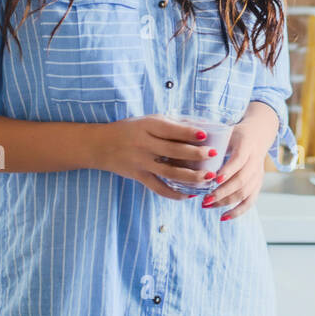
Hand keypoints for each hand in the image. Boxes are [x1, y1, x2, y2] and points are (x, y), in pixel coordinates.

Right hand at [97, 115, 215, 201]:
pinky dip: (174, 194)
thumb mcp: (148, 121)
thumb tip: (201, 127)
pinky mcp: (138, 176)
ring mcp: (141, 162)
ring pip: (169, 172)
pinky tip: (189, 195)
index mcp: (147, 126)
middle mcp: (144, 144)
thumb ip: (171, 124)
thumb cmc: (130, 129)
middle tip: (213, 154)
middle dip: (195, 154)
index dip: (188, 132)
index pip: (171, 130)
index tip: (206, 134)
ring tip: (208, 178)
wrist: (100, 145)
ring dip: (190, 176)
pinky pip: (158, 188)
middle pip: (173, 151)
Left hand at [196, 119, 269, 220]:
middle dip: (222, 192)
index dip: (227, 171)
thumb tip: (184, 150)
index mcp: (246, 145)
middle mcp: (255, 161)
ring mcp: (258, 174)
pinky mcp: (258, 183)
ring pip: (244, 192)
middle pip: (241, 180)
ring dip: (225, 202)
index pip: (238, 160)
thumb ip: (210, 143)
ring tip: (207, 204)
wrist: (258, 134)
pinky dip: (237, 211)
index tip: (213, 179)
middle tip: (204, 199)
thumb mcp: (225, 132)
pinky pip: (250, 201)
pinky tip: (223, 217)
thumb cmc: (235, 134)